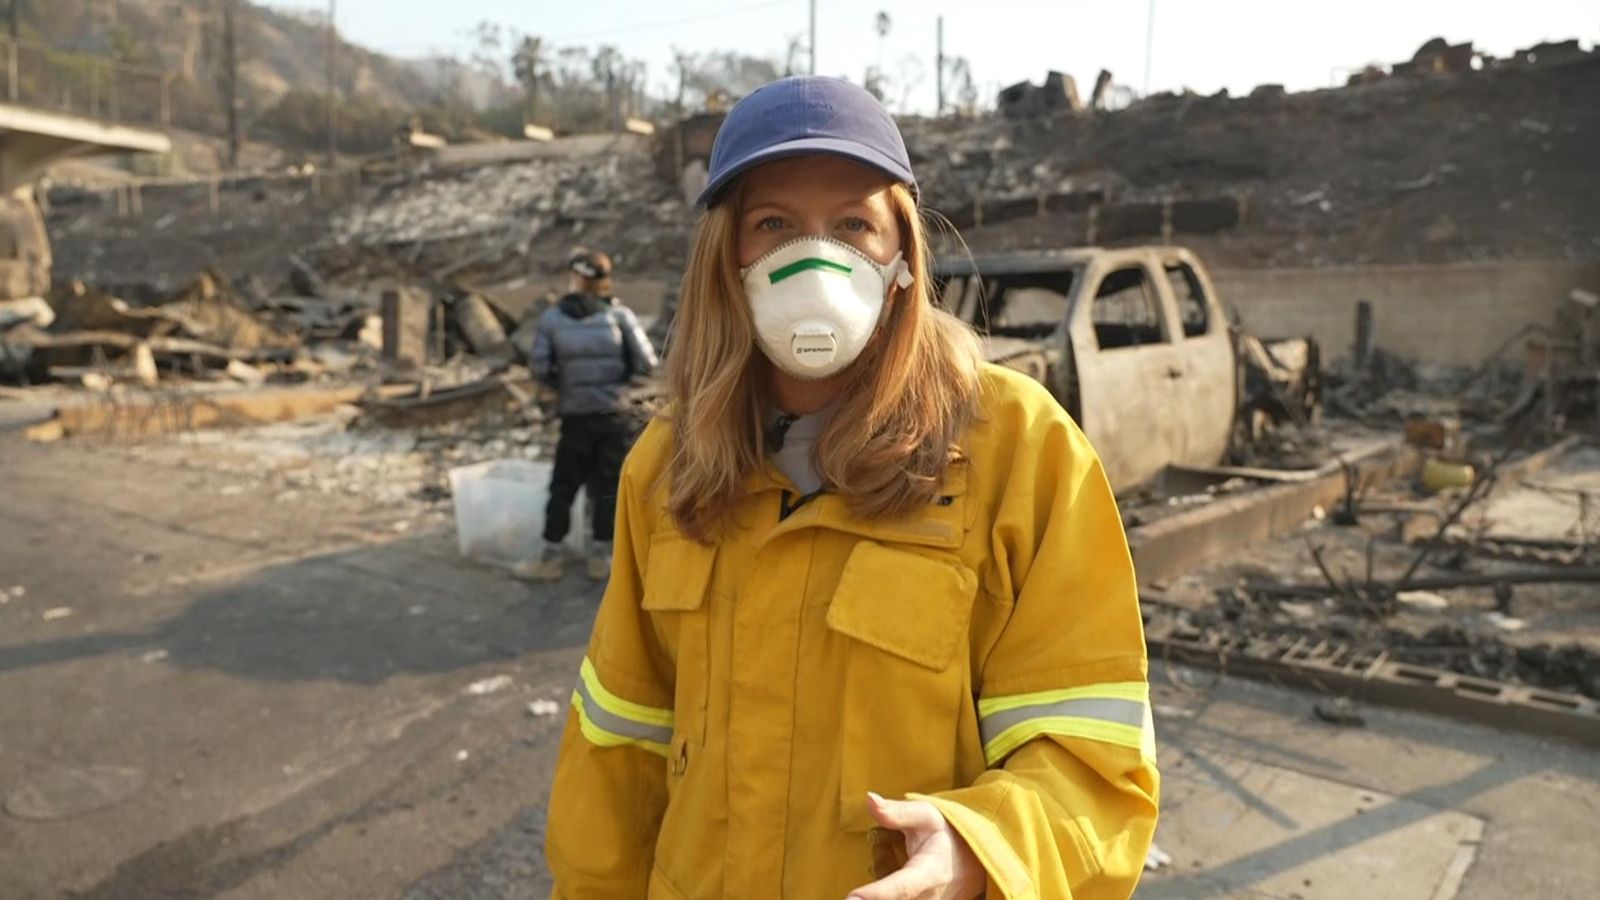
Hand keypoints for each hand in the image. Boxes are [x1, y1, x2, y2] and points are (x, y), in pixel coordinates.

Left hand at [847, 793, 984, 899]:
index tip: (851, 899)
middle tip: (862, 875)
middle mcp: (930, 898)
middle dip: (871, 894)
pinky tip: (885, 882)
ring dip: (878, 892)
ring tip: (884, 868)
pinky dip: (885, 894)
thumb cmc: (948, 834)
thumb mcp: (927, 816)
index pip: (901, 887)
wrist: (975, 860)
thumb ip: (897, 812)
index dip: (876, 895)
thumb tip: (869, 800)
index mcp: (931, 871)